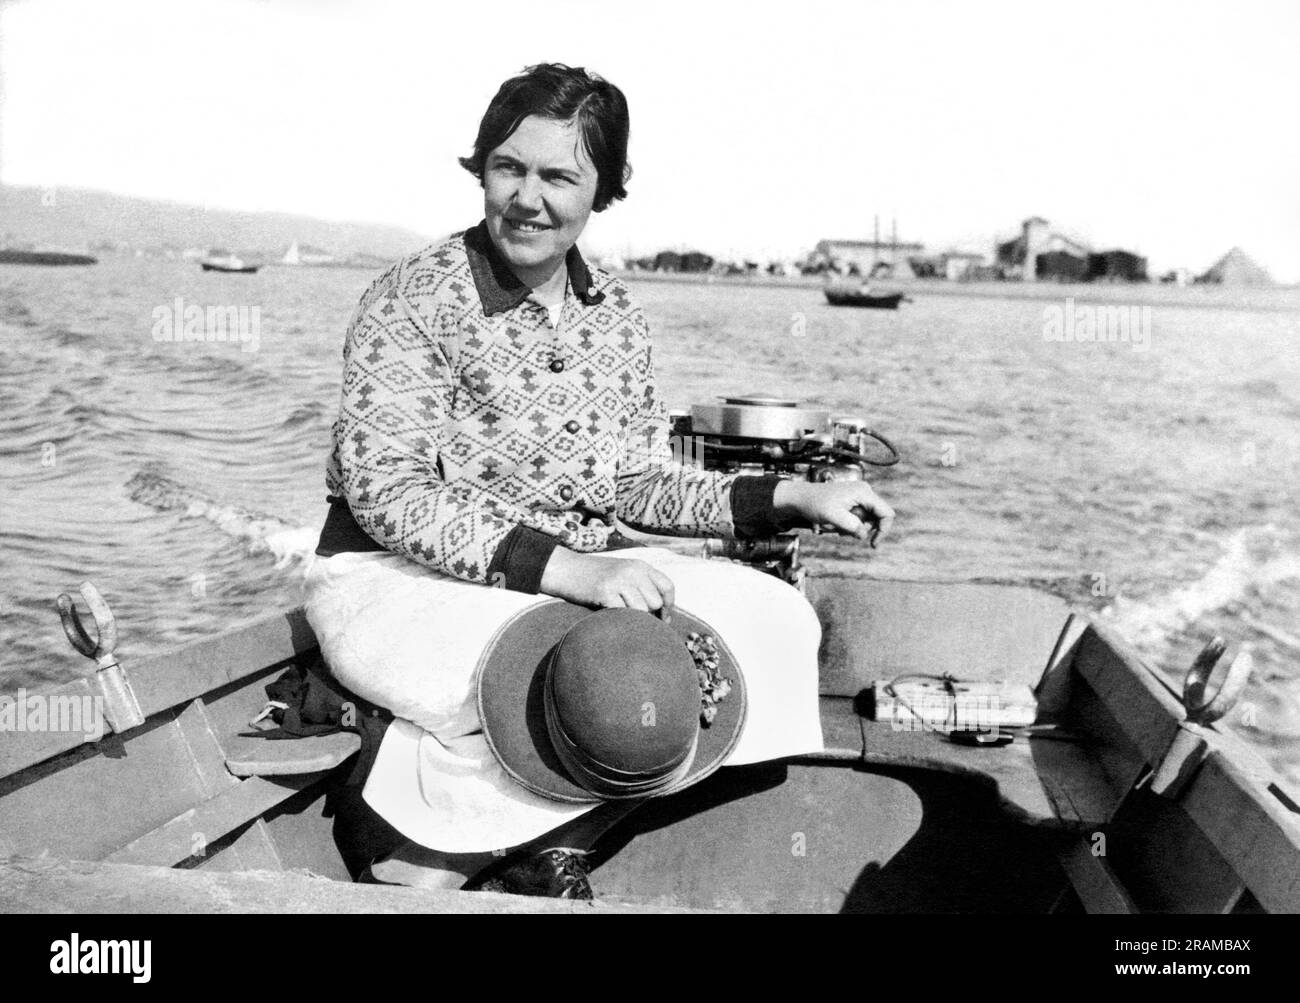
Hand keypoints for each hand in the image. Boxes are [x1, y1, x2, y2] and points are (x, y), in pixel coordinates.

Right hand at [540, 549, 675, 618]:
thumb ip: (640, 584)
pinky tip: (609, 616)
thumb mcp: (622, 572)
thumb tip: (661, 612)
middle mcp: (632, 570)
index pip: (667, 586)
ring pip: (641, 610)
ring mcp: (619, 580)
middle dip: (649, 615)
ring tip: (620, 617)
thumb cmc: (593, 576)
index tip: (663, 620)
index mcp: (640, 565)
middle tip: (636, 621)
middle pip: (655, 602)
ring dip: (633, 619)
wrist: (564, 568)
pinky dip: (618, 619)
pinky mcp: (605, 591)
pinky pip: (622, 613)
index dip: (669, 606)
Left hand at [773, 479, 894, 546]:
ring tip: (836, 528)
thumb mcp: (834, 517)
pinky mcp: (853, 500)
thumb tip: (864, 534)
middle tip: (843, 532)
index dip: (884, 530)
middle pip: (877, 517)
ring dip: (854, 528)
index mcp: (863, 492)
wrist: (801, 497)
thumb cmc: (815, 504)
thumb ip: (852, 526)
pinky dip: (849, 525)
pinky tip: (836, 525)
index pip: (886, 513)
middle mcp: (864, 492)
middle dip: (862, 529)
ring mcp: (859, 496)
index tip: (874, 544)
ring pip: (867, 519)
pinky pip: (859, 517)